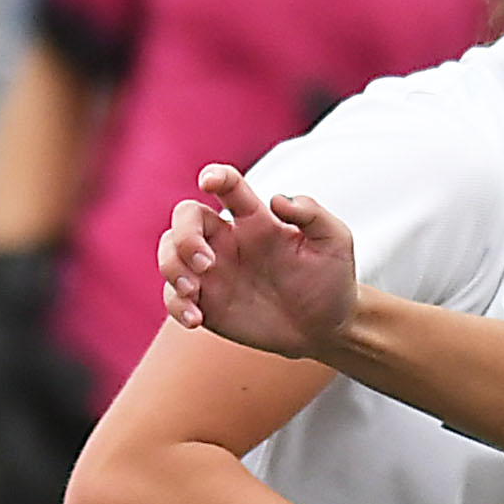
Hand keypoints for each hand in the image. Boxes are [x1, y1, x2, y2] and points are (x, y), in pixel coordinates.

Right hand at [160, 164, 357, 360]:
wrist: (326, 326)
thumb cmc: (331, 278)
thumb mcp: (335, 242)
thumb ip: (312, 214)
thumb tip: (277, 199)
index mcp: (256, 219)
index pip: (228, 186)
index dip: (215, 176)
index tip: (208, 182)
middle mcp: (228, 240)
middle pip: (185, 217)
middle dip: (184, 236)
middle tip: (206, 263)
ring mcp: (212, 271)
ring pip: (169, 254)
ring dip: (172, 268)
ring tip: (194, 291)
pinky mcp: (206, 302)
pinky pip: (173, 297)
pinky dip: (176, 305)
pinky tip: (197, 319)